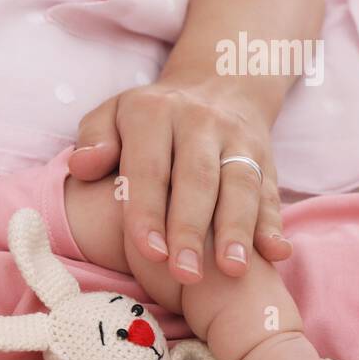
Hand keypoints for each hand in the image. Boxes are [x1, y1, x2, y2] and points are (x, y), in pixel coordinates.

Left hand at [68, 76, 291, 283]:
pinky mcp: (265, 156)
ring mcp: (237, 139)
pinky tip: (276, 252)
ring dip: (237, 229)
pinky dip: (273, 222)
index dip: (149, 211)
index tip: (150, 252)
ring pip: (240, 184)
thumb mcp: (111, 115)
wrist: (217, 85)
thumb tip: (82, 166)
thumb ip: (93, 140)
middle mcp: (199, 122)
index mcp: (154, 113)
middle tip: (185, 274)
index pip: (150, 167)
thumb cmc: (147, 119)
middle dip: (191, 229)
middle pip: (198, 179)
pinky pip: (270, 189)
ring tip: (232, 270)